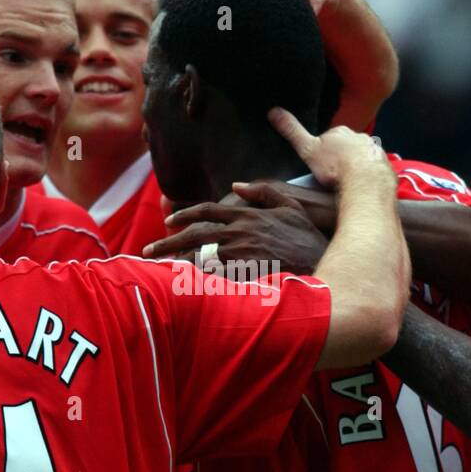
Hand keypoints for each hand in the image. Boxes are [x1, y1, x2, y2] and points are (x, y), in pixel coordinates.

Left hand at [143, 182, 328, 275]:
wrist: (322, 263)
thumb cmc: (307, 238)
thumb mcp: (290, 206)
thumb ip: (263, 192)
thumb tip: (237, 185)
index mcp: (246, 214)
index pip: (208, 210)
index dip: (184, 215)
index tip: (168, 221)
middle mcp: (239, 231)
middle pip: (194, 234)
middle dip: (167, 242)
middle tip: (147, 250)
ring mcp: (240, 252)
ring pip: (199, 256)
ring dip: (176, 263)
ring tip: (157, 270)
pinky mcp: (243, 273)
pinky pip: (212, 277)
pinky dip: (195, 281)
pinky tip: (179, 286)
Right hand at [268, 108, 391, 191]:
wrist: (366, 181)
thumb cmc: (335, 167)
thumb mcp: (308, 149)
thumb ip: (292, 132)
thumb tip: (273, 112)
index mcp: (340, 131)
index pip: (331, 136)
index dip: (325, 149)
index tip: (322, 161)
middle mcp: (360, 137)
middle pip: (348, 145)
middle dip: (343, 156)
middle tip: (335, 173)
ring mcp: (374, 151)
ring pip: (363, 156)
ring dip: (357, 165)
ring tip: (349, 180)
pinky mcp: (384, 165)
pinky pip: (375, 168)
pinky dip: (369, 175)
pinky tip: (363, 184)